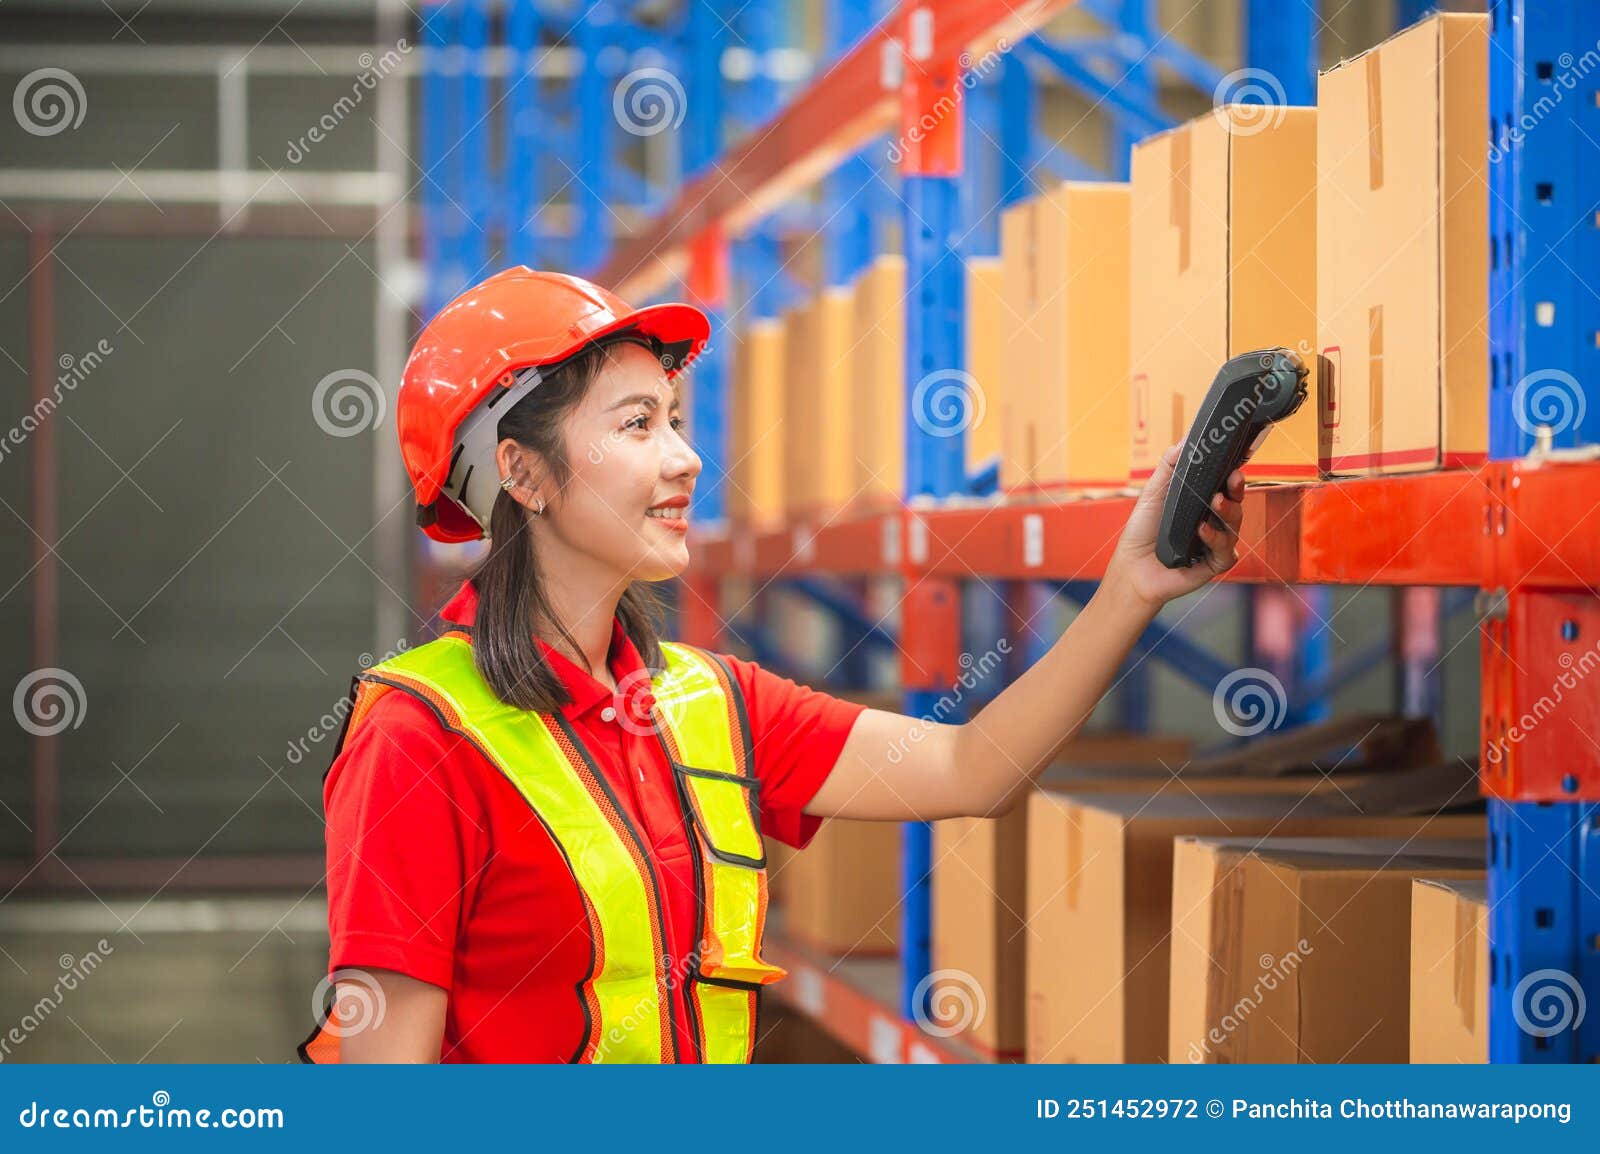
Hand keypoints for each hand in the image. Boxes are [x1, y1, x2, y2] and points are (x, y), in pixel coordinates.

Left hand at [1107, 442, 1245, 610]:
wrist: (1131, 568)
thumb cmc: (1142, 533)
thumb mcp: (1153, 494)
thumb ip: (1170, 467)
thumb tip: (1184, 440)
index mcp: (1202, 504)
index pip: (1224, 486)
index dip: (1232, 475)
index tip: (1234, 462)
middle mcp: (1213, 522)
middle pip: (1236, 503)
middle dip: (1236, 489)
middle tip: (1233, 478)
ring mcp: (1216, 543)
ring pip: (1235, 525)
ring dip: (1228, 512)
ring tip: (1216, 502)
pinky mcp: (1214, 564)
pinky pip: (1226, 551)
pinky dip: (1215, 539)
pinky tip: (1202, 530)